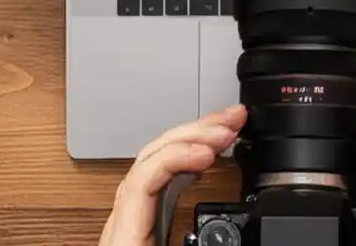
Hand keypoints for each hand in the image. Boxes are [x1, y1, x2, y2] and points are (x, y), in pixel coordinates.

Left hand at [99, 104, 246, 245]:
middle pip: (151, 157)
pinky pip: (159, 182)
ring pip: (155, 163)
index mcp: (125, 235)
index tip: (211, 151)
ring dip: (192, 140)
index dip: (179, 155)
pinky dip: (185, 161)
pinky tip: (203, 157)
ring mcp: (131, 221)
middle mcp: (124, 222)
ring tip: (225, 128)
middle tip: (231, 121)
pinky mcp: (140, 228)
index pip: (144, 175)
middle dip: (194, 132)